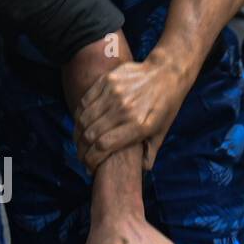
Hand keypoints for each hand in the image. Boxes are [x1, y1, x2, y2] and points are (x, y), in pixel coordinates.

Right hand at [75, 53, 189, 171]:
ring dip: (77, 133)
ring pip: (84, 118)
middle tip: (81, 156)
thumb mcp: (162, 130)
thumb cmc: (165, 105)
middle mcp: (124, 110)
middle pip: (91, 133)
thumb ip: (151, 150)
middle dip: (81, 149)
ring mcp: (114, 93)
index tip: (89, 166)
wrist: (166, 73)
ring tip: (78, 142)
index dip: (92, 159)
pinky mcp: (107, 81)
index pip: (104, 146)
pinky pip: (85, 101)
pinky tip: (81, 123)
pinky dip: (79, 115)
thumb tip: (142, 170)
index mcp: (139, 125)